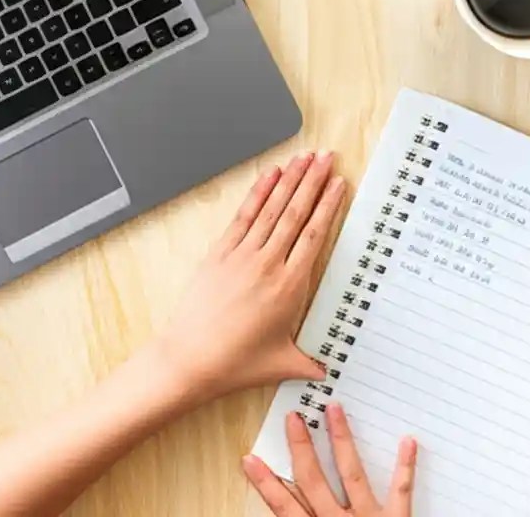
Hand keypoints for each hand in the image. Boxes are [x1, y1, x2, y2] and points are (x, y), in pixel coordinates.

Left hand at [155, 151, 346, 400]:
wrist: (191, 358)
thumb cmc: (237, 363)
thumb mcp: (282, 364)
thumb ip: (308, 363)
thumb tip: (326, 371)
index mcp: (290, 287)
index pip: (315, 235)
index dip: (329, 206)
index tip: (339, 184)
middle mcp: (268, 264)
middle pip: (296, 213)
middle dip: (314, 182)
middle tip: (328, 158)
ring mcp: (242, 255)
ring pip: (272, 209)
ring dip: (290, 180)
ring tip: (304, 157)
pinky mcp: (219, 254)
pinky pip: (244, 216)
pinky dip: (258, 194)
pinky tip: (270, 176)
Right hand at [243, 403, 416, 516]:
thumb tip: (283, 513)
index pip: (284, 508)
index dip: (266, 484)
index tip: (250, 460)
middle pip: (313, 482)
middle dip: (301, 448)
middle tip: (294, 418)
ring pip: (352, 475)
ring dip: (342, 441)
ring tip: (336, 411)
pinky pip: (401, 493)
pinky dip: (405, 468)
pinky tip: (408, 442)